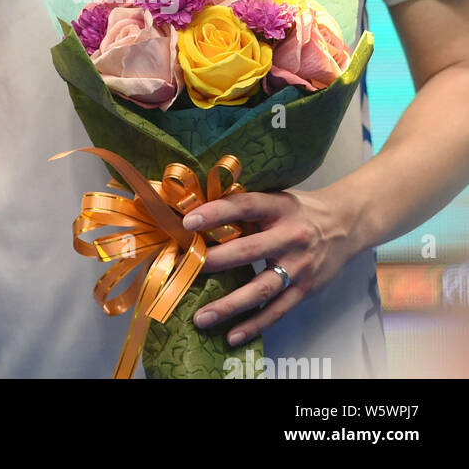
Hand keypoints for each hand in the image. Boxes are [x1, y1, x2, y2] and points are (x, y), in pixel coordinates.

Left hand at [184, 185, 361, 345]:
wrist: (346, 225)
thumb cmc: (298, 210)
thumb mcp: (275, 198)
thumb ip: (244, 205)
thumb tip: (197, 208)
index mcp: (278, 207)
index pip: (244, 206)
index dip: (216, 213)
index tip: (188, 222)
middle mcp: (291, 237)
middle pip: (249, 251)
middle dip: (215, 261)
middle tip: (187, 271)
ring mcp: (299, 267)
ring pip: (261, 289)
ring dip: (229, 305)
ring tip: (202, 317)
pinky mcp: (305, 290)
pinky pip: (277, 311)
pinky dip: (254, 325)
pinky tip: (232, 335)